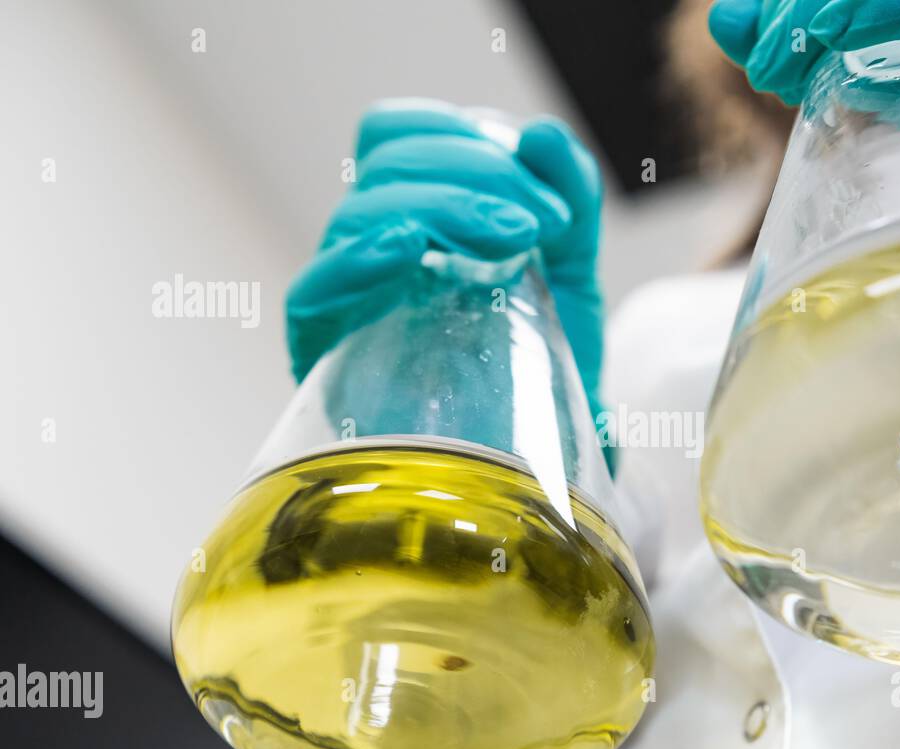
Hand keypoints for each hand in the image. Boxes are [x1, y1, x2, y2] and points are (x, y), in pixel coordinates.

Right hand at [286, 100, 606, 417]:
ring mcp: (349, 298)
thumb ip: (572, 192)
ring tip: (517, 242)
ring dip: (444, 208)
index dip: (464, 136)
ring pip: (360, 213)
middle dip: (474, 173)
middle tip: (542, 223)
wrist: (558, 450)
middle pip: (385, 163)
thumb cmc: (552, 351)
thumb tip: (545, 135)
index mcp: (416, 208)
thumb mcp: (575, 263)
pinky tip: (405, 250)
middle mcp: (372, 244)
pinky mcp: (328, 355)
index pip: (399, 134)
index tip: (543, 192)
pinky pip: (313, 291)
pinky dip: (356, 258)